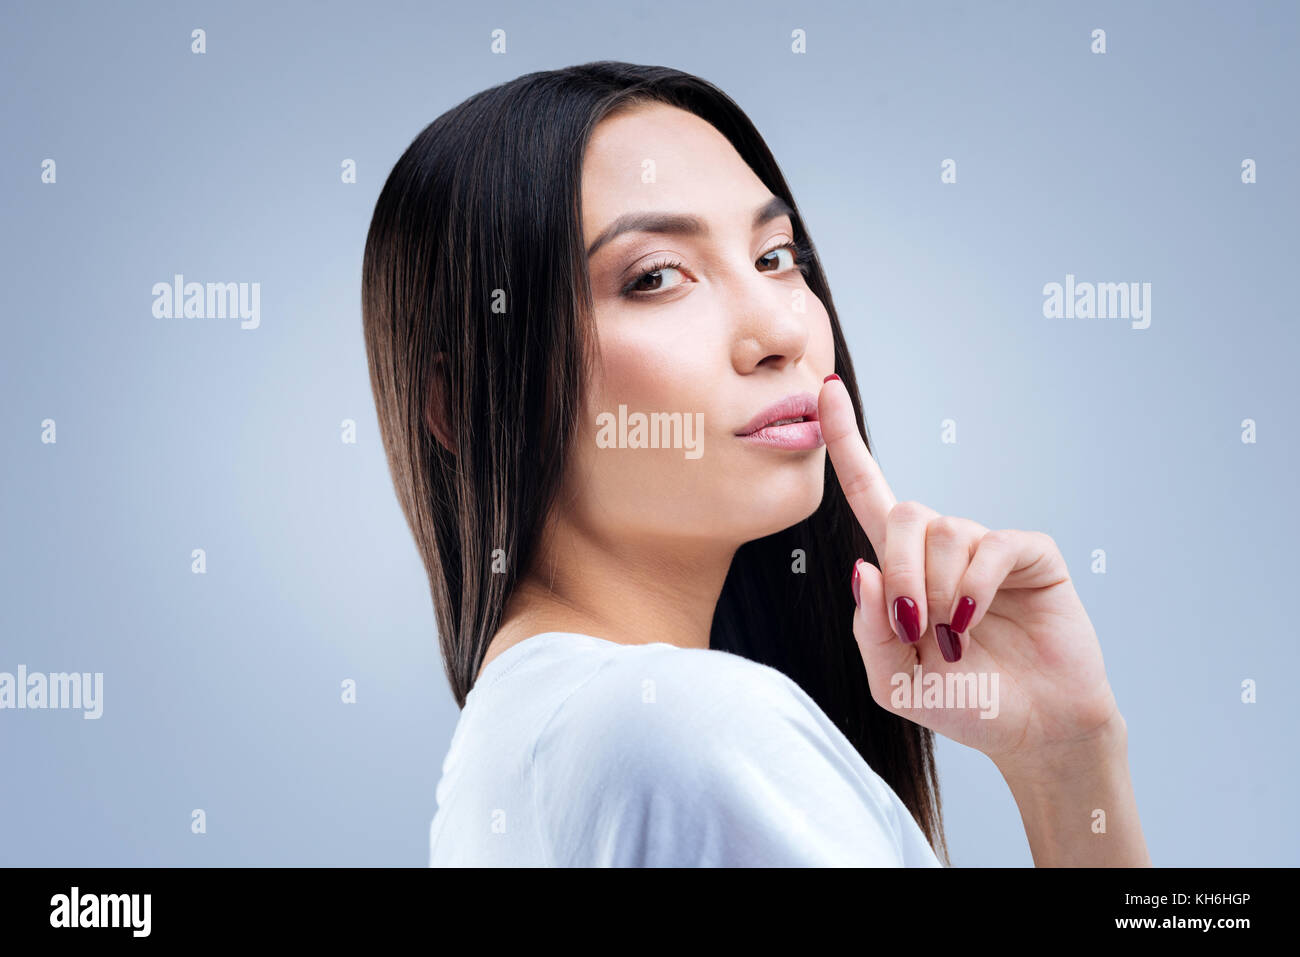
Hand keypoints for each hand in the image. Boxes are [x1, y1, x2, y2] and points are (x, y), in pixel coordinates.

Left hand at [819, 375, 1124, 770]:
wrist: (1031, 731)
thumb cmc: (962, 701)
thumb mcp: (894, 679)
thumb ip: (866, 629)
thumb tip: (860, 567)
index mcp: (902, 567)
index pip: (867, 491)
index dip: (844, 442)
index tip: (825, 391)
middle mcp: (942, 546)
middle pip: (904, 513)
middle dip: (899, 572)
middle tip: (914, 627)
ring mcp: (987, 547)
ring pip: (945, 532)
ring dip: (940, 590)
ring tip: (955, 637)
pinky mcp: (1030, 556)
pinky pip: (992, 546)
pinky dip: (976, 585)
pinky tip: (975, 618)